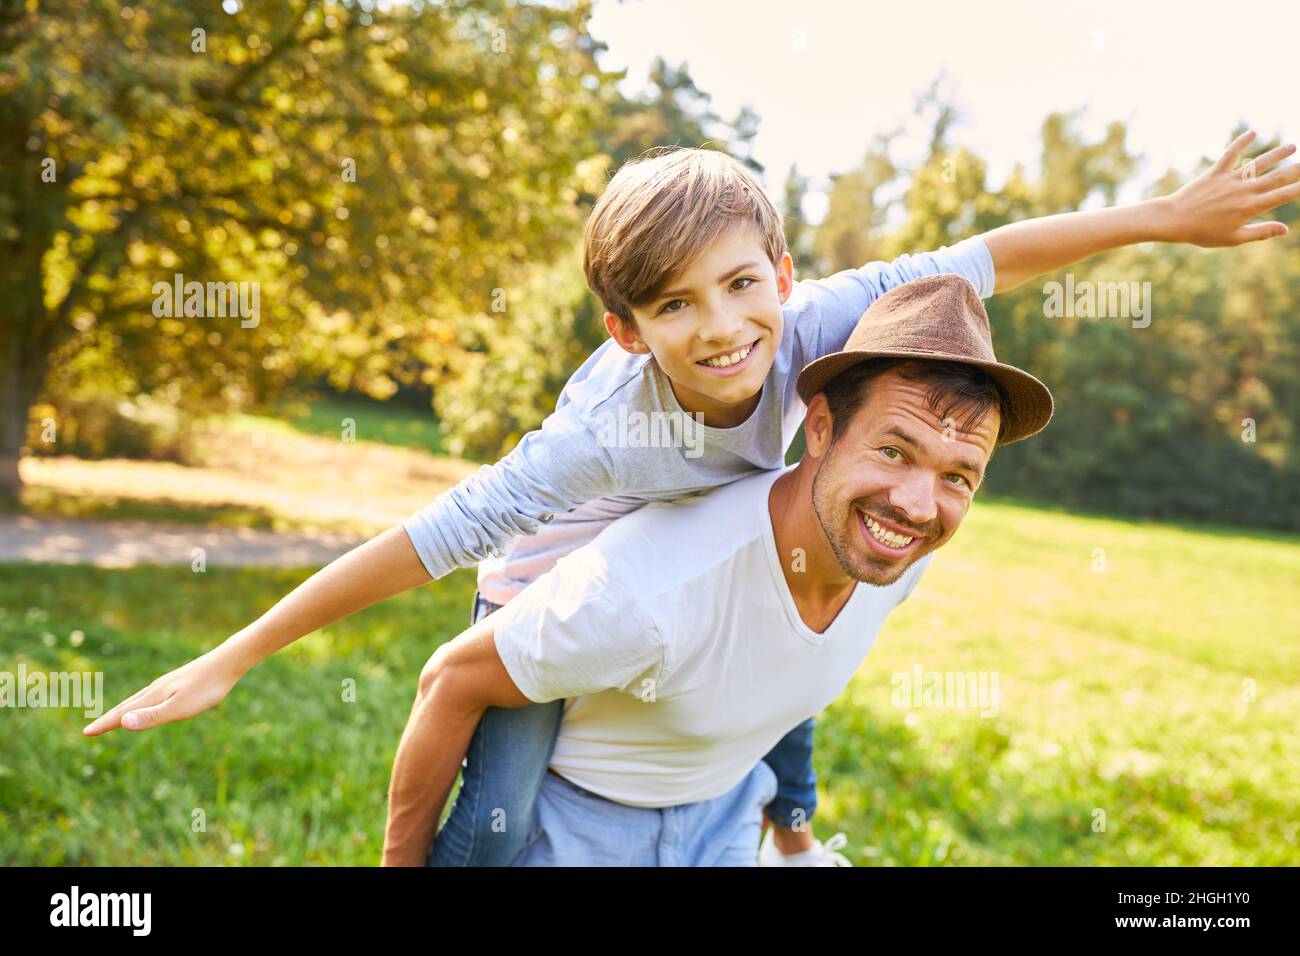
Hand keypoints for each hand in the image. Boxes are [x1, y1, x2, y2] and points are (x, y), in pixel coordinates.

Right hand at [83, 648, 245, 736]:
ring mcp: (166, 684)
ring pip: (139, 699)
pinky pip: (152, 695)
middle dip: (109, 718)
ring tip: (115, 718)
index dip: (104, 725)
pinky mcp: (178, 682)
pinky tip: (150, 703)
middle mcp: (155, 689)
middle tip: (92, 729)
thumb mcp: (181, 707)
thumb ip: (153, 716)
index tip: (86, 734)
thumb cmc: (207, 688)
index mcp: (153, 697)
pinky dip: (141, 702)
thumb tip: (122, 722)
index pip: (122, 714)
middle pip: (126, 706)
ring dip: (124, 710)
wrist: (227, 662)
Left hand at [1163, 130, 1298, 246]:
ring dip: (1277, 153)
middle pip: (1276, 177)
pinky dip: (1241, 142)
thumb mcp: (1234, 238)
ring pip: (1259, 163)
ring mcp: (1230, 180)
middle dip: (1295, 169)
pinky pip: (1230, 154)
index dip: (1298, 188)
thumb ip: (1261, 232)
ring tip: (1292, 146)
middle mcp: (1244, 190)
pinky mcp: (1215, 172)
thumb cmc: (1203, 233)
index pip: (1282, 196)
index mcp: (1251, 207)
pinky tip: (1252, 132)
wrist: (1175, 220)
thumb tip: (1286, 230)